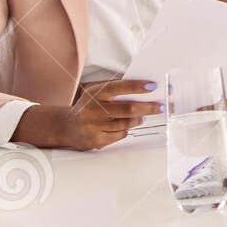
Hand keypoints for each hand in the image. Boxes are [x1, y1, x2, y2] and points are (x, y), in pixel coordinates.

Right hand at [13, 81, 163, 149]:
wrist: (66, 126)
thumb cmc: (88, 107)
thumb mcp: (96, 93)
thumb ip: (116, 91)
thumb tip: (144, 90)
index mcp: (95, 94)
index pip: (120, 87)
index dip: (137, 86)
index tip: (153, 86)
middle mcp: (93, 109)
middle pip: (127, 109)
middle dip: (148, 107)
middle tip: (160, 106)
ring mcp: (94, 126)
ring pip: (126, 123)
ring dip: (139, 119)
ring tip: (145, 115)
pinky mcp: (96, 140)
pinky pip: (119, 135)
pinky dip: (126, 130)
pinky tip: (127, 126)